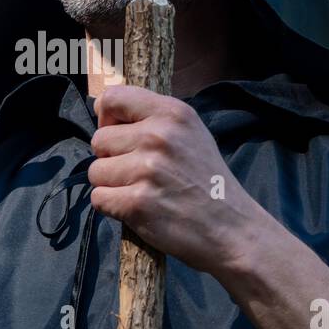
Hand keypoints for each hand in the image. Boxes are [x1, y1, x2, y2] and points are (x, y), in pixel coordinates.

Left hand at [87, 85, 276, 275]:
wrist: (232, 229)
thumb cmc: (207, 182)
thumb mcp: (191, 133)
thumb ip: (153, 119)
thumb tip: (103, 110)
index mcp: (172, 113)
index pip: (112, 99)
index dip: (107, 118)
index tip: (118, 135)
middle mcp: (158, 136)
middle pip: (99, 140)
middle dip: (111, 159)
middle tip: (140, 174)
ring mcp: (147, 170)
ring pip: (95, 172)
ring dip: (111, 185)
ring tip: (142, 192)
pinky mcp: (137, 203)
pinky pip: (98, 199)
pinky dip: (112, 207)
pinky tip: (138, 208)